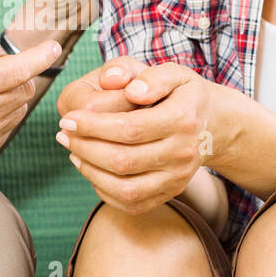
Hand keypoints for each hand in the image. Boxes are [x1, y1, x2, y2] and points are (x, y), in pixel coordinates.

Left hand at [55, 62, 221, 214]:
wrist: (212, 126)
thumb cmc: (183, 95)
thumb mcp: (174, 73)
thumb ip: (151, 75)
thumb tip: (129, 90)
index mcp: (182, 120)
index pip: (130, 128)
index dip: (93, 126)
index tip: (68, 118)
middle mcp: (182, 154)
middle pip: (123, 160)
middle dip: (85, 147)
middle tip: (63, 134)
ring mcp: (177, 179)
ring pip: (125, 188)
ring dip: (90, 172)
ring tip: (72, 151)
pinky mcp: (169, 194)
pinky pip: (131, 203)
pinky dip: (103, 190)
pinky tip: (90, 168)